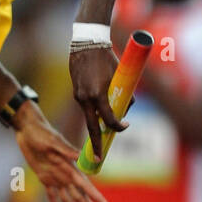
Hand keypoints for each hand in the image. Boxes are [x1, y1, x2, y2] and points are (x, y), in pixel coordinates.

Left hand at [13, 104, 107, 201]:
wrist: (28, 128)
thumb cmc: (41, 132)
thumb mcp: (53, 141)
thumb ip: (66, 150)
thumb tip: (80, 156)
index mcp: (70, 166)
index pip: (85, 184)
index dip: (94, 195)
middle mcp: (65, 174)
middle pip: (80, 196)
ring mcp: (55, 177)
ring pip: (67, 199)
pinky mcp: (44, 177)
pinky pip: (51, 194)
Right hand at [69, 44, 127, 158]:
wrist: (86, 43)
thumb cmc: (107, 59)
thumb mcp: (119, 76)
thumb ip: (124, 95)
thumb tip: (125, 110)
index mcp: (97, 95)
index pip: (108, 120)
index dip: (118, 127)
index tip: (125, 126)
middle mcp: (85, 98)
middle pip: (91, 127)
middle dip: (96, 143)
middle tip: (98, 158)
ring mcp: (78, 96)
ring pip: (90, 116)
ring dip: (99, 121)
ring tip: (109, 121)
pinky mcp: (76, 92)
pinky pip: (86, 106)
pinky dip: (94, 110)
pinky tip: (101, 103)